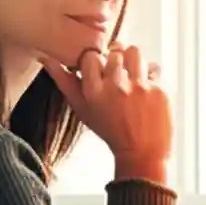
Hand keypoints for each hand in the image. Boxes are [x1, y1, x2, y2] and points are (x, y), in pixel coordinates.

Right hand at [41, 43, 171, 166]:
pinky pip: (154, 67)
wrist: (142, 153)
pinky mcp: (159, 90)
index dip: (97, 60)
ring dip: (133, 59)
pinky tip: (148, 88)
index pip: (91, 56)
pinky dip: (151, 75)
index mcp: (93, 91)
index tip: (101, 68)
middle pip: (114, 51)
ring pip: (134, 51)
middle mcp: (115, 86)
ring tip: (133, 72)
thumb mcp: (83, 110)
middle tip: (119, 72)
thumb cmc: (111, 131)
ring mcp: (139, 87)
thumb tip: (46, 59)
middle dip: (116, 58)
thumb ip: (65, 83)